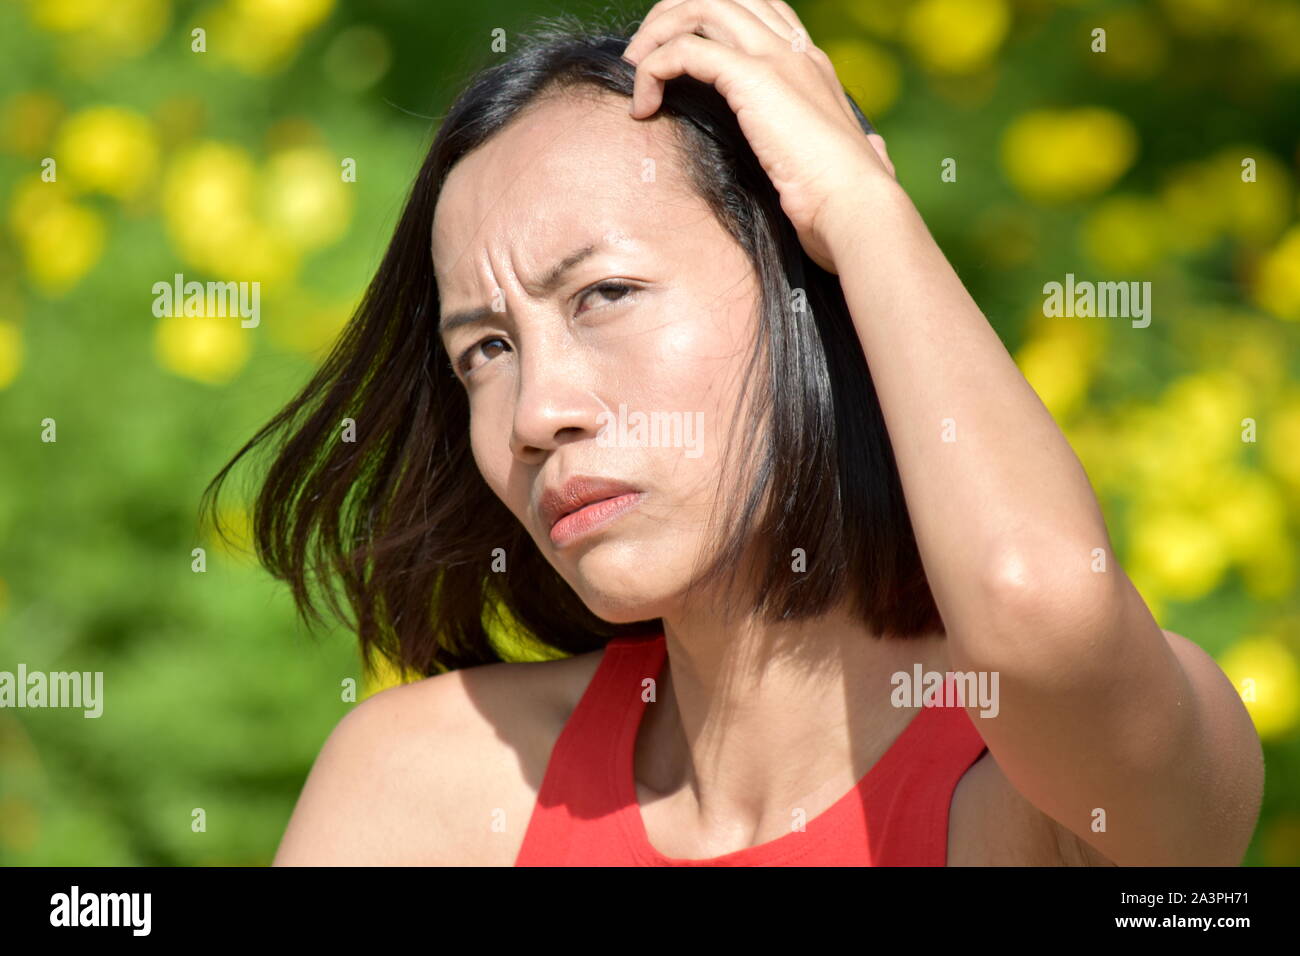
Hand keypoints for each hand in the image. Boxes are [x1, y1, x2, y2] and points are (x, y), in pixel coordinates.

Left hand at [622, 0, 896, 272]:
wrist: (857, 211)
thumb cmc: (849, 203)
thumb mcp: (859, 161)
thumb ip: (864, 148)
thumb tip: (878, 152)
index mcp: (813, 65)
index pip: (757, 9)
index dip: (706, 20)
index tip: (674, 59)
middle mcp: (795, 50)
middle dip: (672, 15)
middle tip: (642, 57)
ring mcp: (776, 58)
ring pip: (699, 7)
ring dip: (656, 34)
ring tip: (635, 71)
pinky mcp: (753, 78)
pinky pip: (685, 49)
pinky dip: (653, 70)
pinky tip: (644, 106)